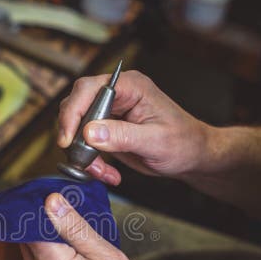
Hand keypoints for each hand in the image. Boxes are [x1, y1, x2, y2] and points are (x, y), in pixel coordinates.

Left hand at [20, 192, 159, 259]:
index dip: (37, 203)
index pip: (27, 222)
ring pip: (30, 251)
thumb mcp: (108, 259)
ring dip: (46, 237)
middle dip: (41, 218)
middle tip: (67, 207)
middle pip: (25, 235)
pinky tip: (73, 254)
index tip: (52, 193)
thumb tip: (53, 201)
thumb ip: (76, 228)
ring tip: (75, 232)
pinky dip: (49, 255)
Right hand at [58, 70, 212, 184]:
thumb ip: (122, 136)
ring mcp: (111, 112)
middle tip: (84, 161)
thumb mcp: (155, 141)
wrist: (191, 155)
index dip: (72, 112)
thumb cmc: (183, 142)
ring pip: (78, 127)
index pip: (88, 89)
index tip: (68, 140)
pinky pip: (86, 142)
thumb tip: (90, 133)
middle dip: (76, 137)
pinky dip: (91, 160)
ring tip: (102, 171)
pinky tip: (107, 172)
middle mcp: (117, 95)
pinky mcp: (107, 129)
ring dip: (83, 153)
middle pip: (77, 107)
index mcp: (130, 87)